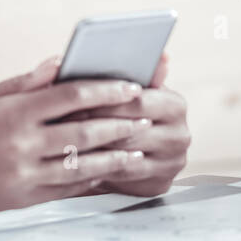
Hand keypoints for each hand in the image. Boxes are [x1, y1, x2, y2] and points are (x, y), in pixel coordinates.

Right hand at [0, 59, 153, 223]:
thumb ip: (21, 83)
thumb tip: (57, 63)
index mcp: (12, 114)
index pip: (69, 97)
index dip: (104, 90)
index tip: (129, 86)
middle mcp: (21, 146)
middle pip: (84, 132)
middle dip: (120, 123)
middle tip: (146, 115)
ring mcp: (24, 176)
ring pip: (82, 165)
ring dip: (114, 156)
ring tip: (137, 149)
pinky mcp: (23, 200)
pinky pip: (66, 189)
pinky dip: (91, 180)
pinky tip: (108, 173)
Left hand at [58, 53, 190, 197]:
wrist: (133, 150)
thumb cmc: (124, 112)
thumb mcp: (130, 89)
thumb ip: (141, 72)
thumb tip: (159, 56)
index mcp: (176, 105)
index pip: (137, 102)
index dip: (103, 102)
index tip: (73, 101)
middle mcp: (180, 135)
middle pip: (130, 131)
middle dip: (93, 126)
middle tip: (60, 123)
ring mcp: (172, 163)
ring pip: (124, 156)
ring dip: (92, 149)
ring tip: (63, 141)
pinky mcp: (159, 184)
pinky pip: (123, 178)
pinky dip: (98, 168)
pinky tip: (77, 160)